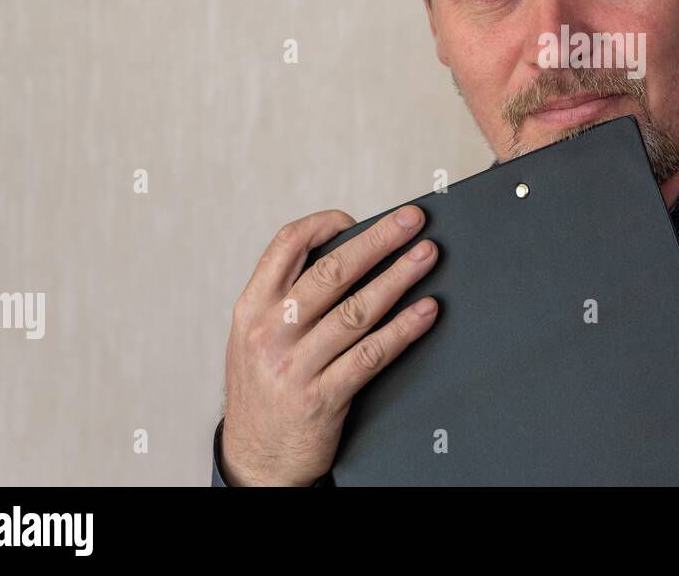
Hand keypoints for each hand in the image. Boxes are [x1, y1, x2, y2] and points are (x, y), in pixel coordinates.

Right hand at [220, 206, 438, 485]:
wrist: (255, 462)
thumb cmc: (266, 388)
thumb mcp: (258, 338)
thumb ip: (288, 298)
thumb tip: (348, 251)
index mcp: (252, 309)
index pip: (285, 247)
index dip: (323, 225)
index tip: (357, 217)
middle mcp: (270, 334)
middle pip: (331, 273)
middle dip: (378, 241)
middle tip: (412, 220)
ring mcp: (295, 368)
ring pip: (356, 311)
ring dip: (399, 278)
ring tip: (427, 256)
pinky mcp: (322, 399)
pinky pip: (370, 355)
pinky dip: (402, 330)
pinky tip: (426, 312)